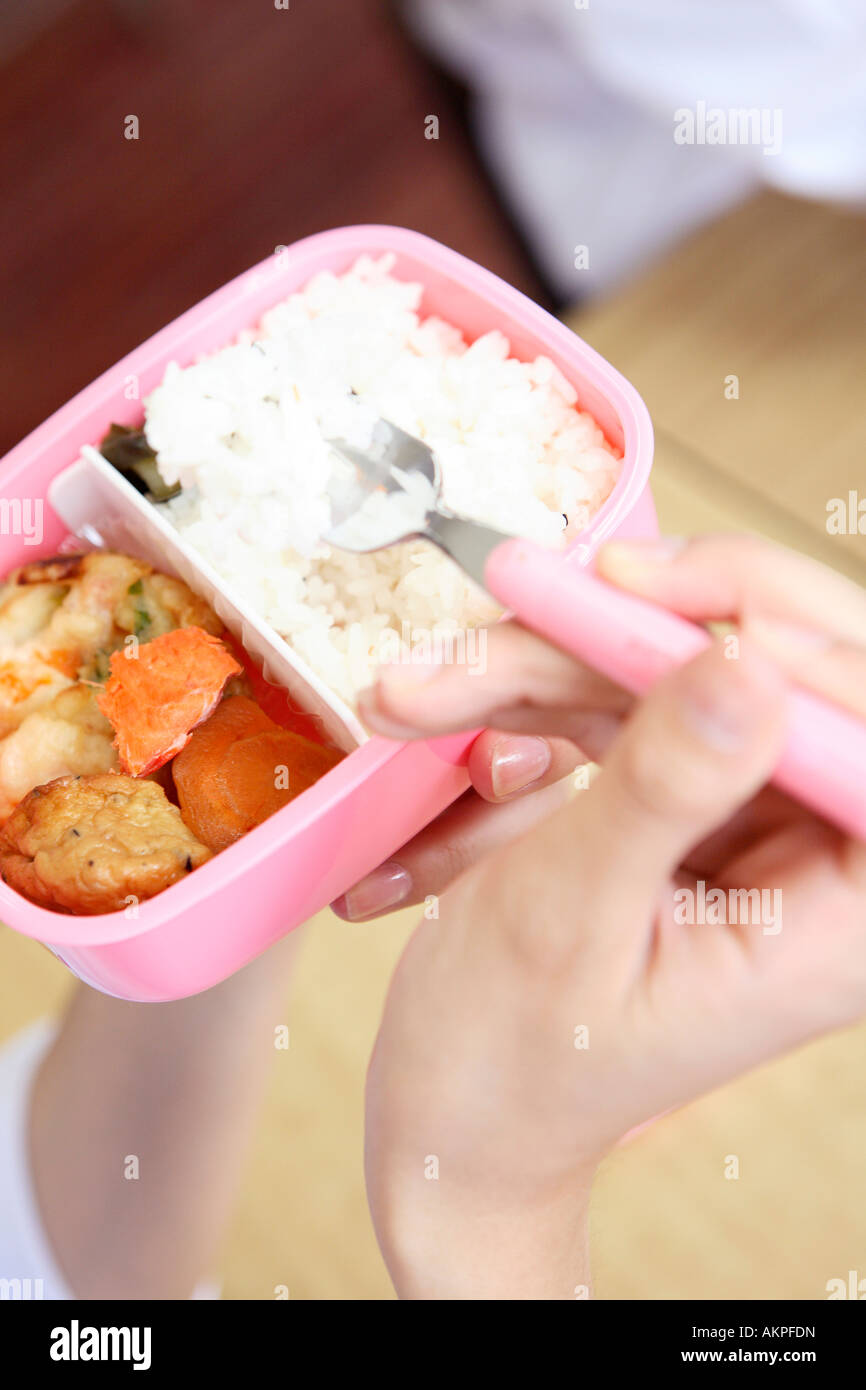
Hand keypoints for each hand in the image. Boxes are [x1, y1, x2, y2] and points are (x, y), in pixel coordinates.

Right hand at [362, 535, 865, 1298]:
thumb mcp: (566, 920)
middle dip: (642, 627)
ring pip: (681, 671)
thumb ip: (661, 789)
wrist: (455, 1118)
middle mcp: (818, 859)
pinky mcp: (687, 801)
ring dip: (543, 664)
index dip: (795, 642)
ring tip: (417, 694)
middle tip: (537, 593)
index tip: (656, 596)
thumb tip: (748, 664)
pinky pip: (625, 702)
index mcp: (842, 922)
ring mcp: (751, 822)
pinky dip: (527, 698)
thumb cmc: (508, 1060)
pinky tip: (441, 719)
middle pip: (786, 672)